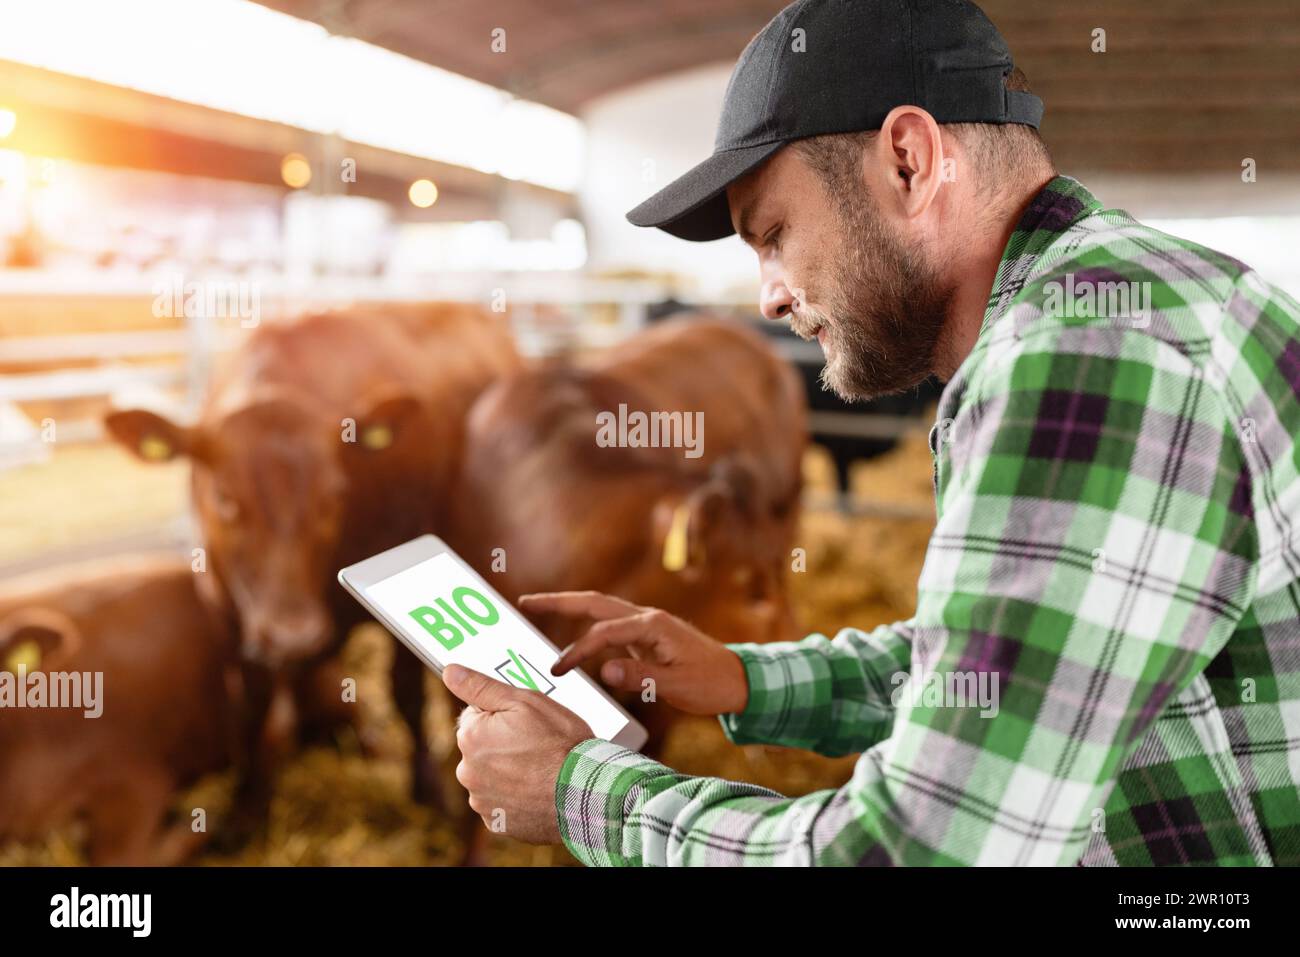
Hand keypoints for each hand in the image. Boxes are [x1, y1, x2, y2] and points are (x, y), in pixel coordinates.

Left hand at [442, 663, 593, 844]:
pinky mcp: (496, 823)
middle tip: (537, 746)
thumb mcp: (524, 701)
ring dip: (509, 772)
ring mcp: (481, 800)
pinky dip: (515, 796)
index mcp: (470, 737)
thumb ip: (481, 686)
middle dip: (503, 744)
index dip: (504, 716)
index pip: (476, 716)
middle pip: (482, 747)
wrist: (585, 792)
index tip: (526, 723)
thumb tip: (449, 671)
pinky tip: (538, 790)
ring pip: (491, 776)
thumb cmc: (559, 742)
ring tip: (541, 770)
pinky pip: (501, 802)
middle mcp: (467, 771)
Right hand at [519, 591, 749, 716]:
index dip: (577, 651)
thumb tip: (602, 668)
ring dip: (570, 608)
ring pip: (601, 610)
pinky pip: (610, 625)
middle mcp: (647, 618)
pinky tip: (574, 636)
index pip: (603, 634)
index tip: (557, 671)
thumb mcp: (676, 685)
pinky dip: (587, 625)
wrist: (738, 679)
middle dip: (559, 602)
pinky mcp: (648, 635)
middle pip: (595, 604)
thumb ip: (639, 675)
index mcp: (653, 626)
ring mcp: (647, 624)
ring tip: (537, 608)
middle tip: (525, 601)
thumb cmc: (710, 683)